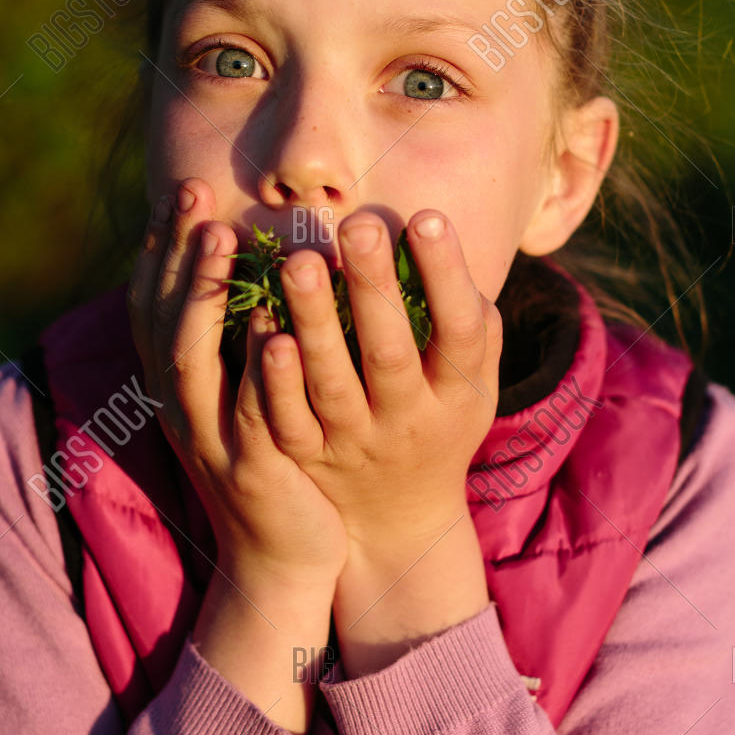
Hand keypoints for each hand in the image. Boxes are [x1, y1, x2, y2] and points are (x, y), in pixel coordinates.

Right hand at [126, 179, 350, 586]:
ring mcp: (209, 439)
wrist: (283, 558)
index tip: (179, 189)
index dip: (161, 246)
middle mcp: (180, 407)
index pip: (153, 303)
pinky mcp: (249, 469)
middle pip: (162, 317)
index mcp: (176, 386)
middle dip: (175, 250)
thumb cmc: (273, 461)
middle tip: (192, 189)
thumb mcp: (243, 395)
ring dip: (202, 295)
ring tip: (222, 239)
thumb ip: (239, 338)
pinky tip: (269, 328)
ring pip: (192, 360)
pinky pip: (246, 412)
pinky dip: (252, 368)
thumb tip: (253, 267)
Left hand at [255, 208, 502, 561]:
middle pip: (391, 353)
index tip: (423, 217)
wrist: (399, 517)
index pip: (460, 329)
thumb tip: (435, 234)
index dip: (446, 275)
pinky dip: (276, 379)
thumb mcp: (472, 378)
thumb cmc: (439, 417)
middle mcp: (410, 420)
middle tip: (355, 225)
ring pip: (332, 384)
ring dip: (314, 323)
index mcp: (458, 392)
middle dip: (374, 288)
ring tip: (299, 262)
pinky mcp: (310, 458)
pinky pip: (288, 419)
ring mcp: (356, 443)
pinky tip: (262, 328)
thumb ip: (469, 315)